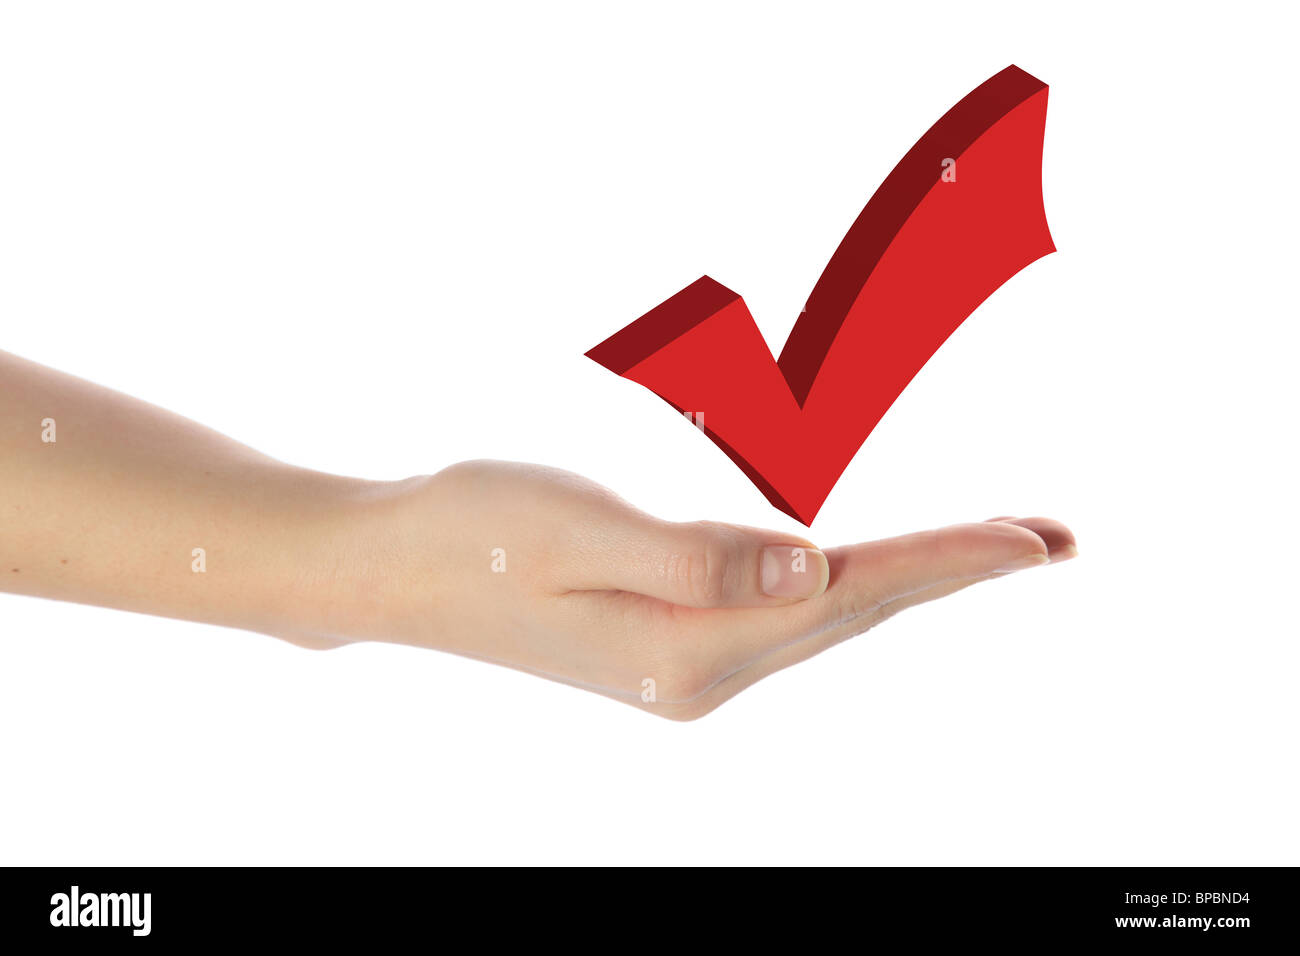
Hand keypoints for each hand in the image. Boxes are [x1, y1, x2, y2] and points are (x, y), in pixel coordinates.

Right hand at [314, 460, 1075, 719]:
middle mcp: (700, 671)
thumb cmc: (474, 530)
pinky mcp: (670, 646)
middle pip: (857, 612)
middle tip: (1054, 537)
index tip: (1035, 540)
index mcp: (686, 647)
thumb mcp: (579, 530)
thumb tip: (816, 566)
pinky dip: (851, 586)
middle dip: (957, 572)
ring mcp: (686, 666)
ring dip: (913, 581)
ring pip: (829, 617)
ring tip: (992, 549)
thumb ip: (699, 555)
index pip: (848, 594)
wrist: (397, 567)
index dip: (948, 561)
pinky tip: (874, 574)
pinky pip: (789, 615)